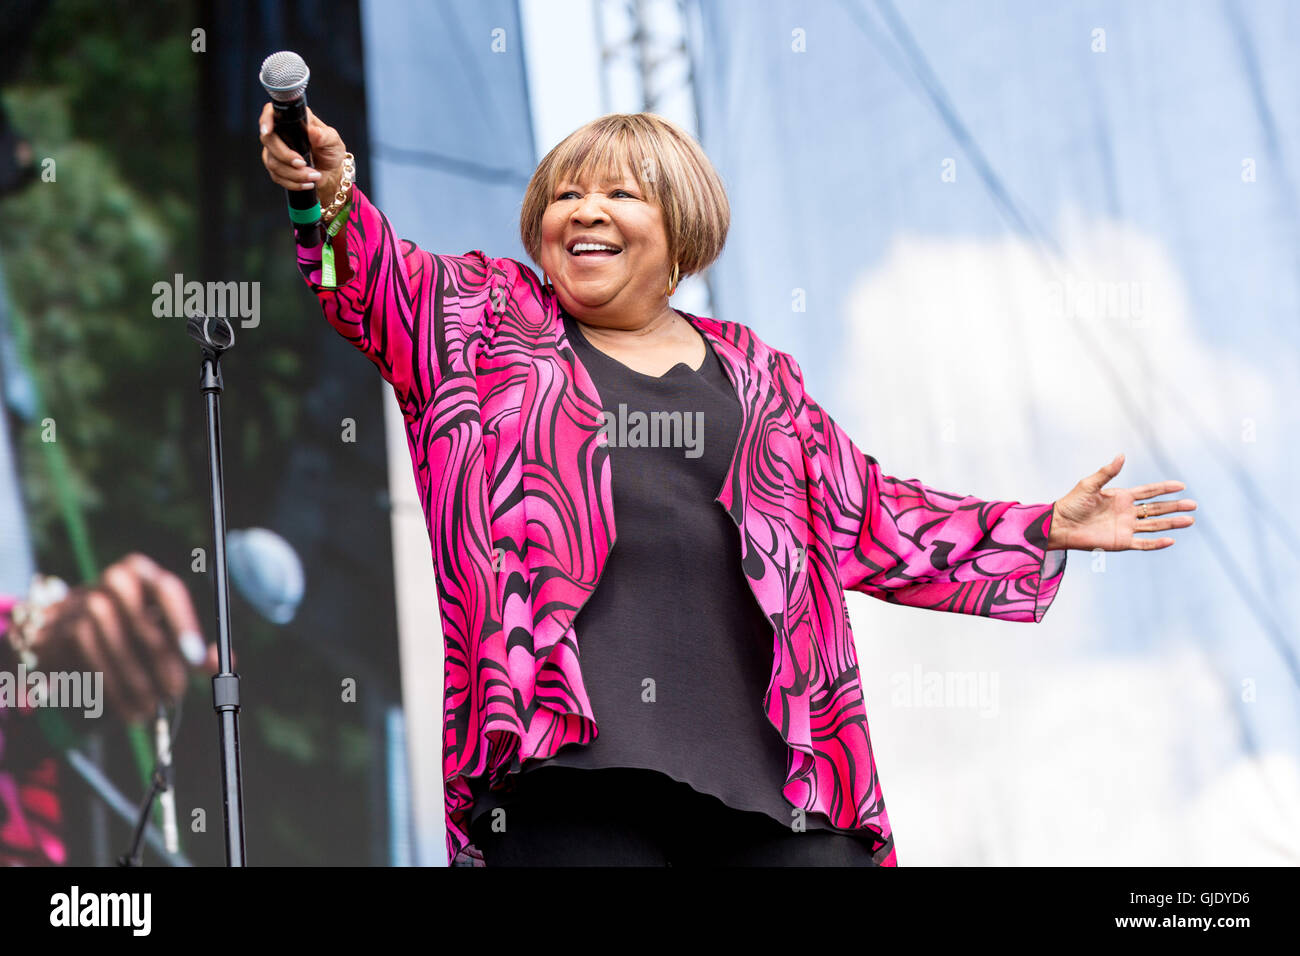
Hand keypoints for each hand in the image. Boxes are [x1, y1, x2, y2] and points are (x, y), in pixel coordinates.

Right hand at [32, 553, 217, 721]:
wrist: (67, 629)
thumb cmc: (131, 629)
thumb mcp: (162, 629)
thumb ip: (194, 647)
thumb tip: (223, 662)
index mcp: (142, 571)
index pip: (168, 590)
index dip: (184, 624)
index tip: (197, 658)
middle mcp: (114, 581)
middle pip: (144, 623)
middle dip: (163, 663)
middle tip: (177, 692)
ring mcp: (85, 603)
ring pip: (119, 648)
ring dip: (140, 685)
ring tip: (154, 708)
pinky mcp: (66, 631)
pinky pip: (95, 665)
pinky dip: (117, 693)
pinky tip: (131, 712)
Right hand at [258, 101, 346, 201]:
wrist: (330, 173)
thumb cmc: (331, 152)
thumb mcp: (333, 142)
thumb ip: (325, 136)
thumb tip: (313, 132)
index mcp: (294, 120)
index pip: (272, 112)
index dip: (266, 120)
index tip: (268, 130)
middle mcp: (280, 133)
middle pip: (268, 140)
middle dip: (285, 156)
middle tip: (303, 164)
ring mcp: (275, 151)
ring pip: (273, 162)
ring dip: (295, 173)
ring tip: (314, 175)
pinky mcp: (276, 167)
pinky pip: (277, 176)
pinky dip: (294, 183)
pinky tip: (307, 183)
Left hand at [1048, 453, 1195, 551]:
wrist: (1060, 525)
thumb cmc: (1072, 503)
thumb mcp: (1089, 484)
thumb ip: (1107, 472)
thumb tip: (1122, 455)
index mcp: (1121, 497)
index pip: (1148, 492)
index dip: (1164, 489)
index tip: (1181, 485)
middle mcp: (1127, 512)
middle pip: (1156, 509)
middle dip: (1174, 506)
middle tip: (1193, 505)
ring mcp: (1126, 528)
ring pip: (1154, 525)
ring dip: (1172, 523)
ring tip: (1190, 520)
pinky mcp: (1121, 542)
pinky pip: (1142, 543)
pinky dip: (1156, 543)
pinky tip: (1170, 540)